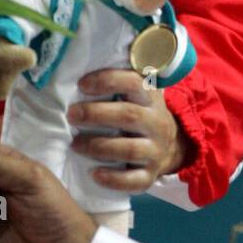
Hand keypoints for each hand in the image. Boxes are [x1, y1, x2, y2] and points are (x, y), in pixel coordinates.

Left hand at [67, 69, 192, 192]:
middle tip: (71, 114)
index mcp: (151, 98)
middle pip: (128, 116)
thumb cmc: (141, 114)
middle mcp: (157, 123)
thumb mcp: (138, 95)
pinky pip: (134, 181)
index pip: (134, 83)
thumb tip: (81, 62)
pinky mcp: (150, 175)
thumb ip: (119, 81)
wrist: (171, 147)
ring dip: (98, 146)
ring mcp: (155, 151)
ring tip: (75, 144)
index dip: (108, 81)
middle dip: (96, 114)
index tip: (81, 84)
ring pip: (129, 149)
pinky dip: (113, 178)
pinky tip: (94, 174)